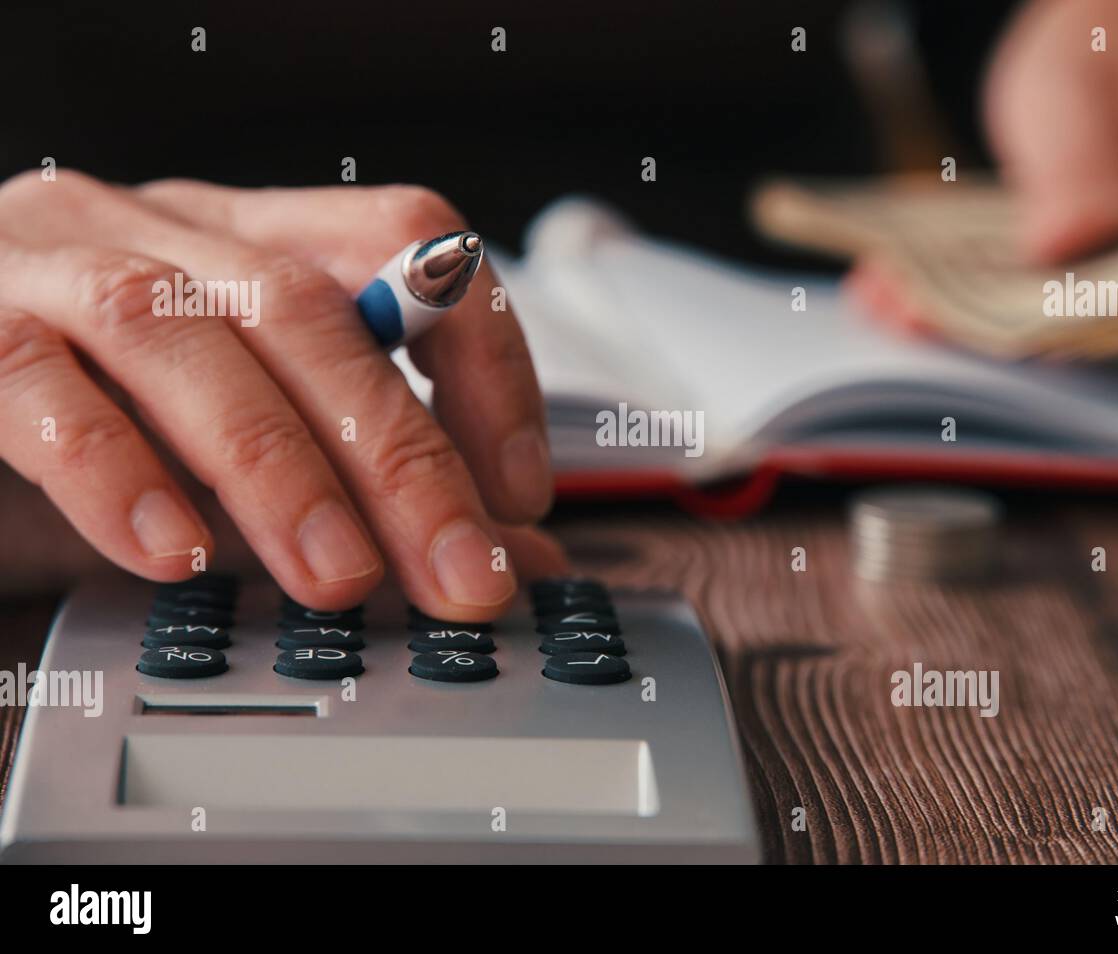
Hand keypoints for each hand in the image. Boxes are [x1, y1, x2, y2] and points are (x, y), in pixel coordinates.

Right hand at [0, 173, 563, 615]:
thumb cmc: (91, 419)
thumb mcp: (249, 455)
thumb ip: (372, 495)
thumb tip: (517, 557)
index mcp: (250, 240)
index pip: (406, 239)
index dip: (484, 356)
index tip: (519, 488)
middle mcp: (161, 230)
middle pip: (310, 311)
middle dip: (402, 456)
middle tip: (458, 572)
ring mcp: (48, 263)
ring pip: (184, 333)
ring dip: (277, 468)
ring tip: (339, 576)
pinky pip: (37, 385)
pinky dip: (114, 472)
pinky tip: (173, 553)